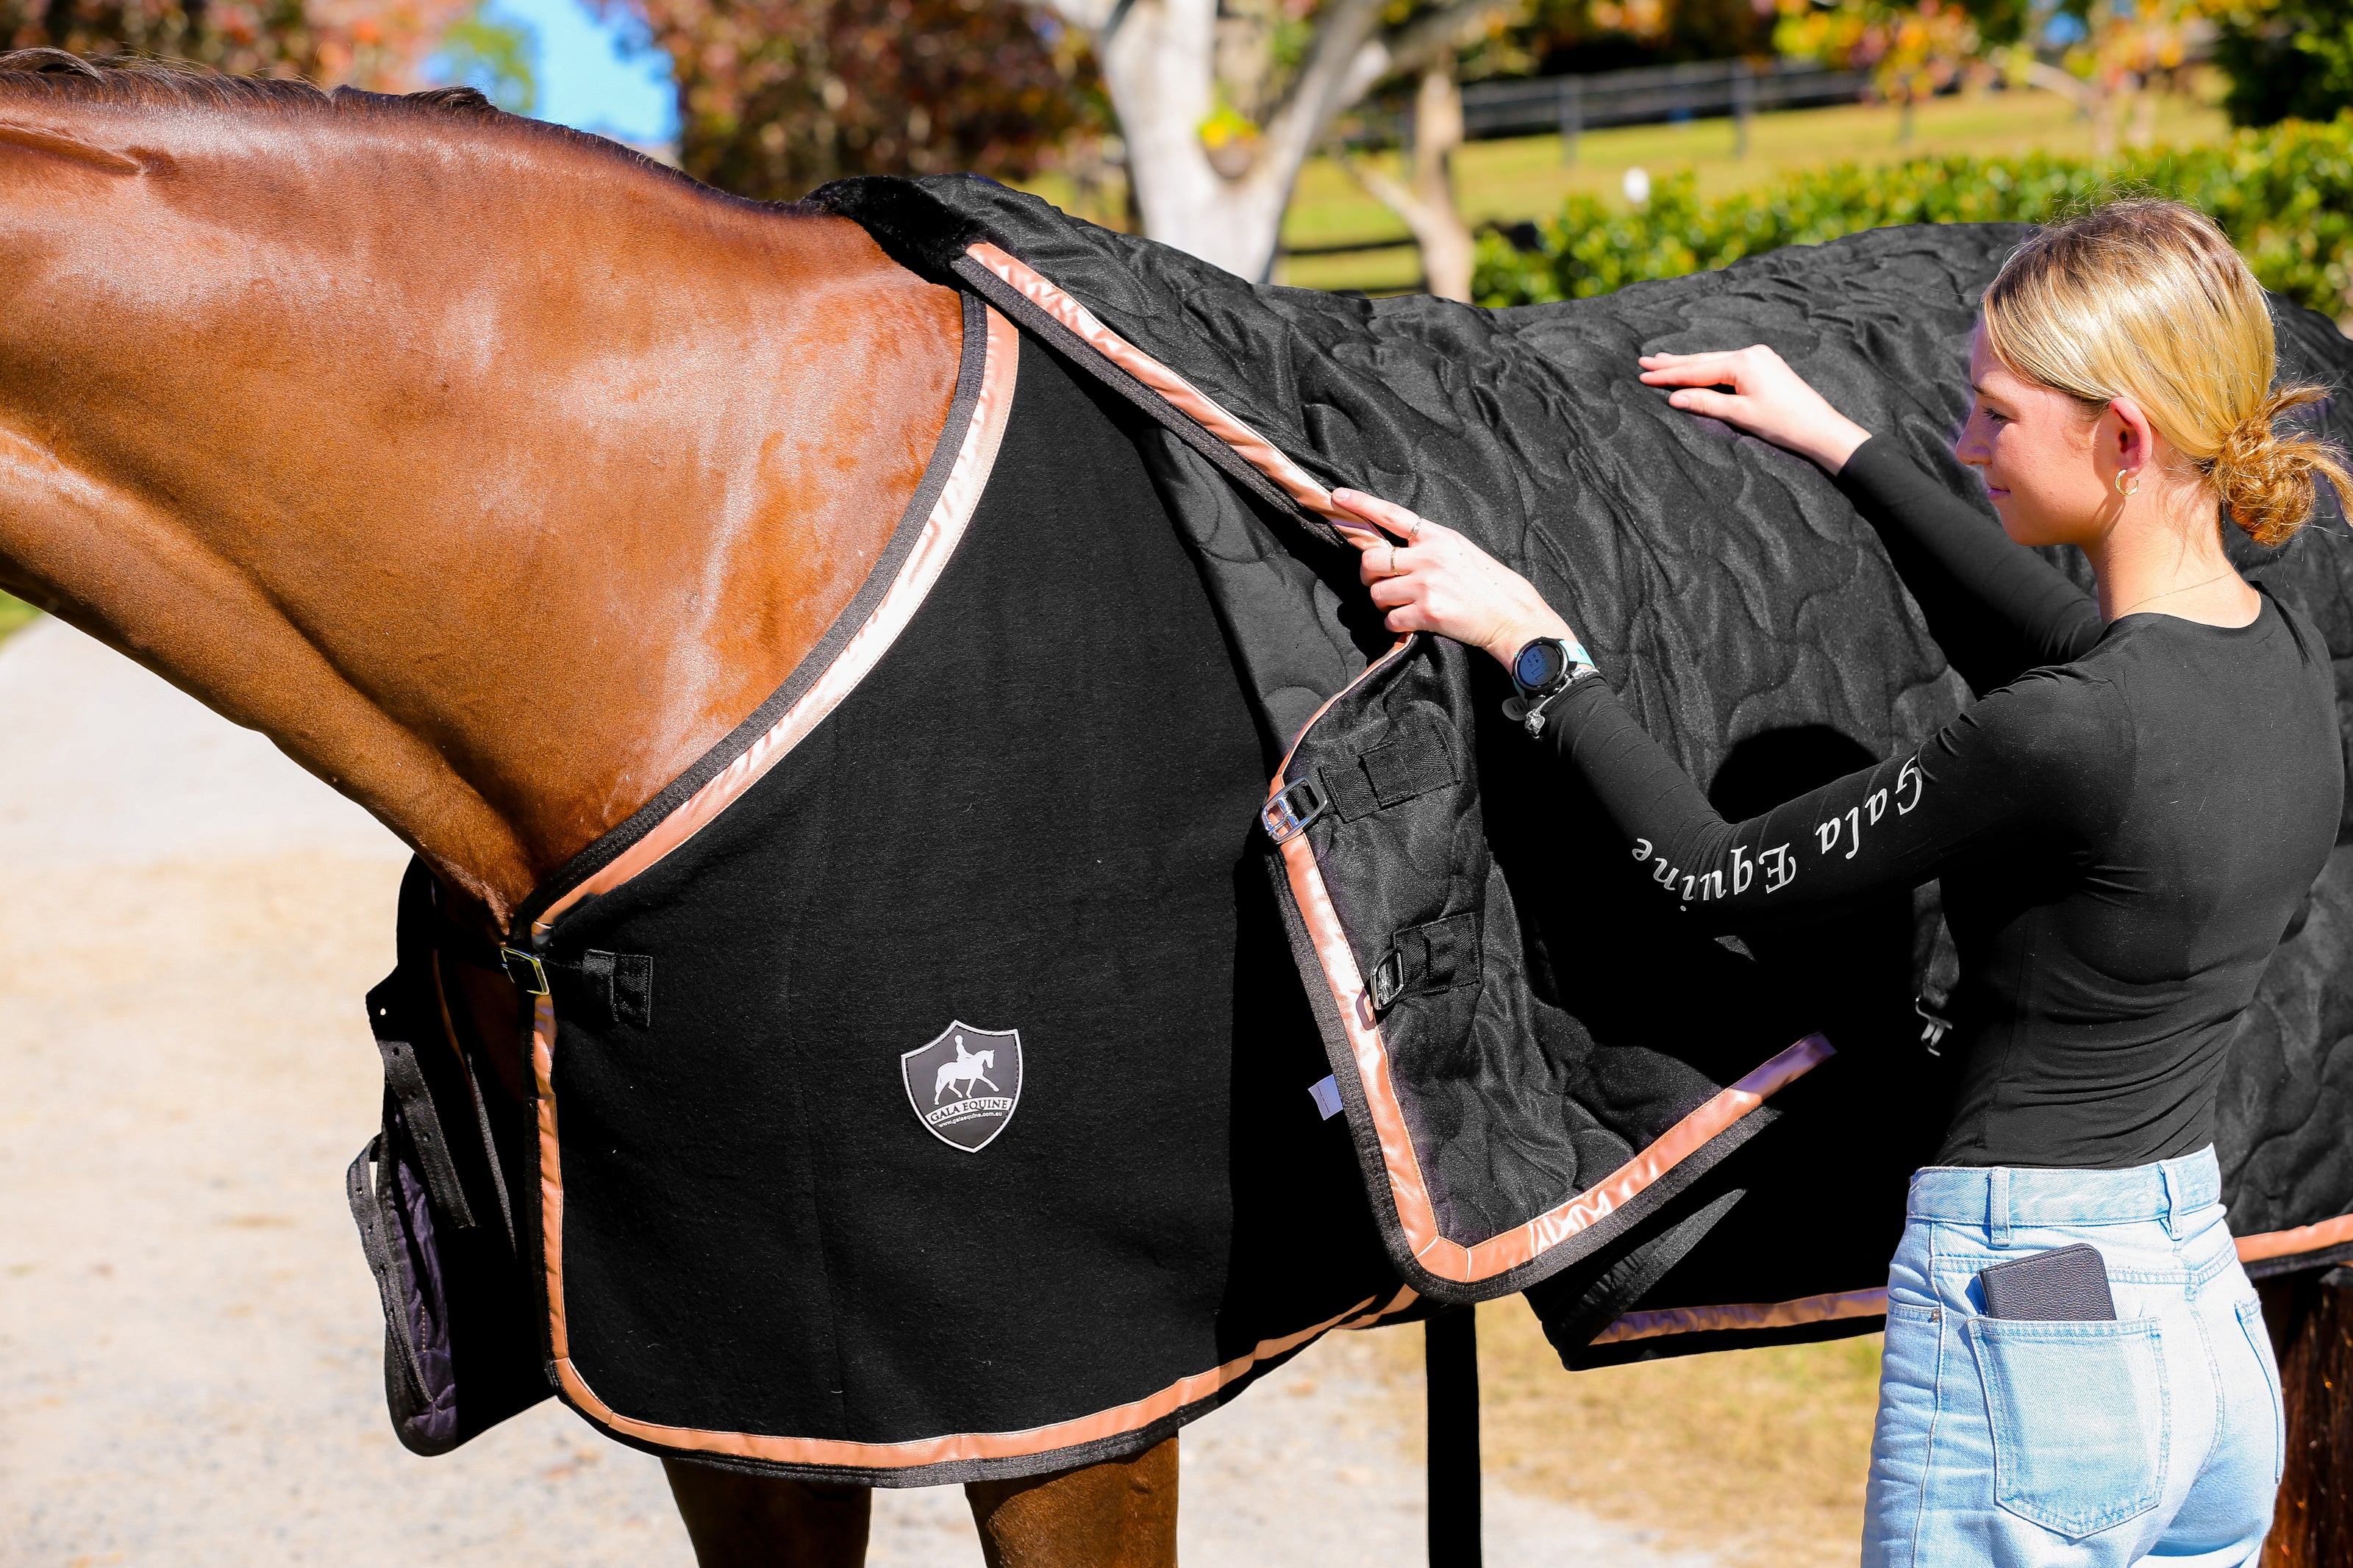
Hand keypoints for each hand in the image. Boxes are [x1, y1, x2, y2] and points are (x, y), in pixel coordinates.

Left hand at [1330, 487, 1573, 669]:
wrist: (1512, 615)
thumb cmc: (1486, 583)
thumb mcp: (1459, 550)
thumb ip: (1426, 545)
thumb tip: (1391, 550)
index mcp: (1437, 535)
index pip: (1391, 514)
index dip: (1361, 505)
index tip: (1337, 496)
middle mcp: (1429, 555)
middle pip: (1371, 559)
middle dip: (1369, 575)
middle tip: (1381, 584)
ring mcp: (1427, 584)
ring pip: (1377, 592)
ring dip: (1383, 603)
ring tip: (1403, 606)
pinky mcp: (1427, 612)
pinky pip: (1389, 618)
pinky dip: (1394, 624)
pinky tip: (1411, 623)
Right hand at [1637, 345, 1871, 472]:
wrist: (1820, 427)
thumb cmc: (1783, 423)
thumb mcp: (1740, 415)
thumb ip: (1706, 403)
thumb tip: (1675, 398)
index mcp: (1743, 362)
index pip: (1696, 369)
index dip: (1668, 375)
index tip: (1643, 374)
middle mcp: (1750, 353)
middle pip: (1703, 360)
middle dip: (1673, 362)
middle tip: (1645, 360)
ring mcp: (1759, 357)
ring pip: (1715, 361)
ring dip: (1688, 363)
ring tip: (1663, 360)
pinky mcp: (1765, 366)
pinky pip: (1728, 364)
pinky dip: (1708, 367)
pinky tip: (1696, 366)